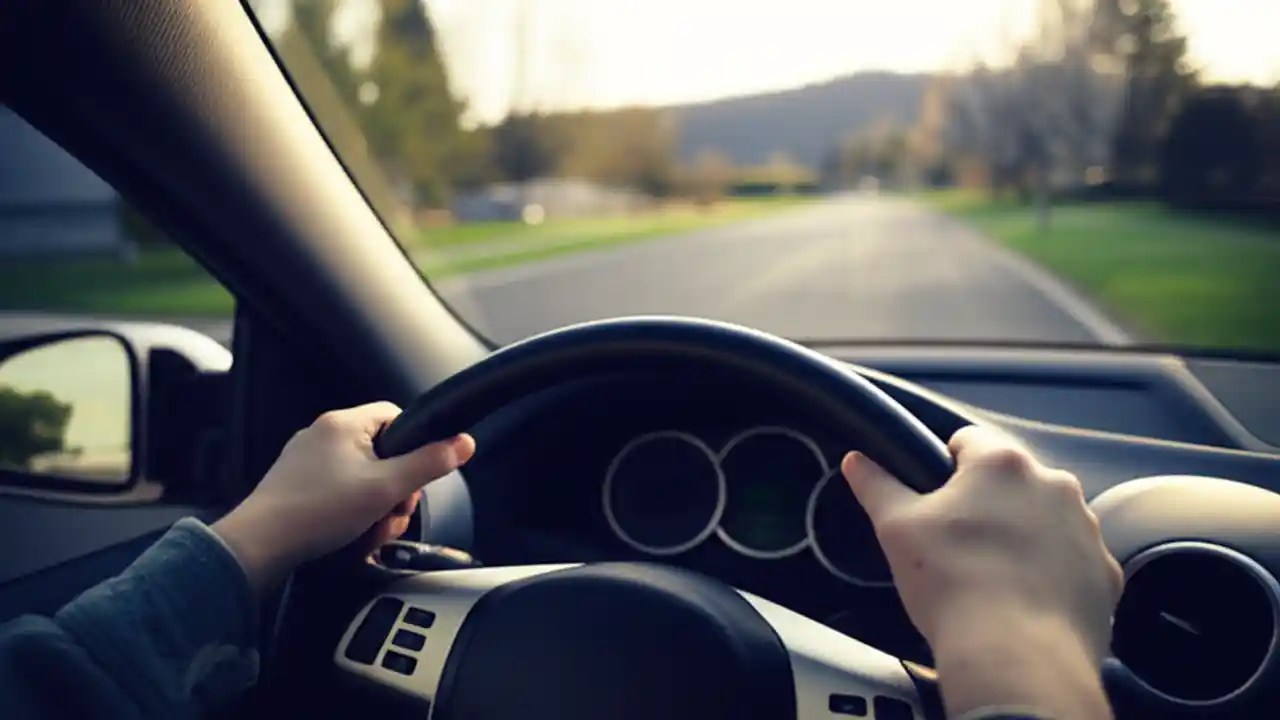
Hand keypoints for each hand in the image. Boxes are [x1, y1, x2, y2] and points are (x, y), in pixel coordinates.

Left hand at [213, 402, 475, 595]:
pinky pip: (339, 493)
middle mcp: (323, 435)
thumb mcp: (386, 489)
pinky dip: (351, 514)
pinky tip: (349, 536)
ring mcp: (307, 461)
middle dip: (396, 489)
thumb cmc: (316, 512)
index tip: (417, 475)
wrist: (259, 547)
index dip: (416, 445)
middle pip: (383, 453)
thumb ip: (429, 464)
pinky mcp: (298, 486)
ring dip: (375, 507)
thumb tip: (463, 443)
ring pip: (362, 478)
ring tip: (368, 530)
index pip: (397, 416)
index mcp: (343, 424)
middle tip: (392, 512)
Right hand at [843, 425, 1121, 719]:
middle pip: (1010, 482)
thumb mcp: (896, 529)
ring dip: (1022, 536)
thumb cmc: (952, 585)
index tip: (934, 503)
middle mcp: (1054, 485)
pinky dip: (1052, 574)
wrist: (1014, 657)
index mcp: (1002, 464)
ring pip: (1045, 520)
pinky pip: (1073, 562)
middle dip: (986, 505)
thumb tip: (857, 460)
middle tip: (957, 546)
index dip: (943, 468)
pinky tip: (1024, 600)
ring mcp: (1086, 529)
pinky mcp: (1105, 573)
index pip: (967, 441)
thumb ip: (877, 485)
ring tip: (992, 577)